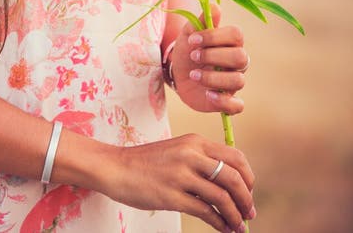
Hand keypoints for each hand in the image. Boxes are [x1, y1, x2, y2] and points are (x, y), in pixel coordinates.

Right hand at [100, 133, 255, 231]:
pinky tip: (223, 229)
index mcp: (194, 141)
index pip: (235, 156)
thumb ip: (201, 160)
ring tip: (239, 226)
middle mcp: (190, 154)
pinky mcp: (171, 196)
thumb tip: (231, 183)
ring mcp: (181, 175)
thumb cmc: (148, 163)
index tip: (249, 192)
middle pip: (234, 177)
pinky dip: (220, 223)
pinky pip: (205, 212)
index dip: (248, 177)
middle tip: (249, 212)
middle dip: (246, 199)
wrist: (116, 167)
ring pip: (222, 197)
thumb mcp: (177, 151)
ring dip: (236, 215)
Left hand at [169, 4, 248, 113]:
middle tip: (193, 57)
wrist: (177, 72)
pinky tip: (208, 94)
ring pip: (238, 80)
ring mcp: (233, 82)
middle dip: (214, 56)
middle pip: (240, 57)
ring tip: (194, 75)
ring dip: (213, 78)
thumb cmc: (188, 49)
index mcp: (230, 42)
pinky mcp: (228, 101)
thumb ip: (200, 20)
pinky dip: (224, 102)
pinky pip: (238, 105)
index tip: (192, 40)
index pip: (236, 35)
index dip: (215, 37)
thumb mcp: (189, 33)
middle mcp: (236, 62)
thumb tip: (213, 6)